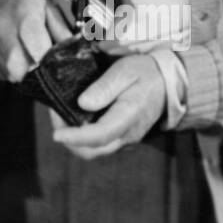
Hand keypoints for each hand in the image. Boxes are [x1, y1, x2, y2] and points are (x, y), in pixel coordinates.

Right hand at [0, 0, 66, 82]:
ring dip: (22, 70)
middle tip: (39, 57)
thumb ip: (61, 29)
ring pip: (10, 75)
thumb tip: (75, 50)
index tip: (54, 59)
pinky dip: (8, 69)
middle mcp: (1, 32)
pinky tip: (11, 53)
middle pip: (23, 70)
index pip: (40, 54)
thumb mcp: (46, 4)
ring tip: (25, 52)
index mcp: (23, 17)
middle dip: (35, 70)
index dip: (50, 61)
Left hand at [48, 53, 166, 159]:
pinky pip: (99, 144)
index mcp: (129, 117)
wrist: (168, 83)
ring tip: (60, 114)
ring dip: (73, 139)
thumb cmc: (145, 73)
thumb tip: (83, 104)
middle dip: (68, 139)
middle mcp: (127, 135)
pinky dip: (82, 136)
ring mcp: (125, 138)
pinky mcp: (122, 136)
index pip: (100, 135)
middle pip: (92, 151)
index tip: (56, 134)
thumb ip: (105, 87)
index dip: (76, 137)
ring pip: (94, 150)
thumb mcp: (125, 71)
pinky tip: (74, 117)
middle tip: (55, 115)